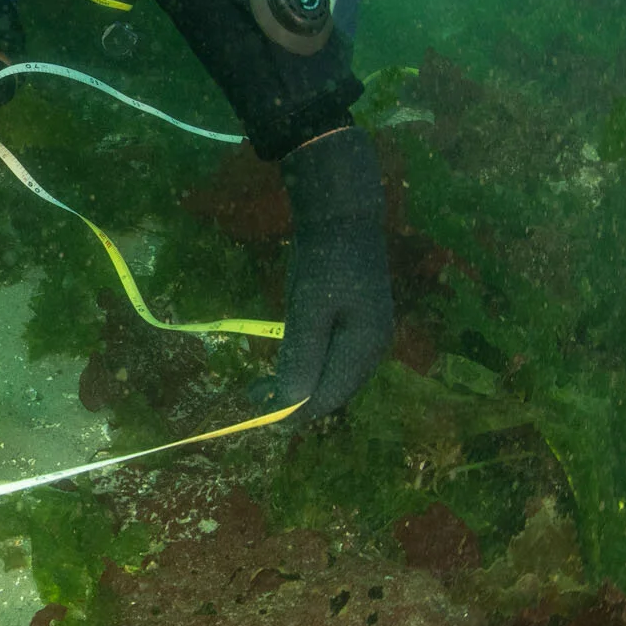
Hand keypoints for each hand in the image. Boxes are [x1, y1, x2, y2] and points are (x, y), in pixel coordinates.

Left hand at [274, 126, 392, 420]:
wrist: (342, 214)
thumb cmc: (324, 259)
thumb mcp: (307, 309)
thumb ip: (300, 357)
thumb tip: (288, 404)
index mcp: (365, 348)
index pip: (327, 397)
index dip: (292, 411)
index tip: (257, 411)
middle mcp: (372, 348)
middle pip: (332, 392)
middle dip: (294, 400)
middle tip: (253, 396)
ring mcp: (367, 335)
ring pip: (332, 377)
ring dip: (300, 385)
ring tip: (263, 385)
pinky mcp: (356, 322)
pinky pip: (332, 359)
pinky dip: (308, 367)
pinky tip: (288, 363)